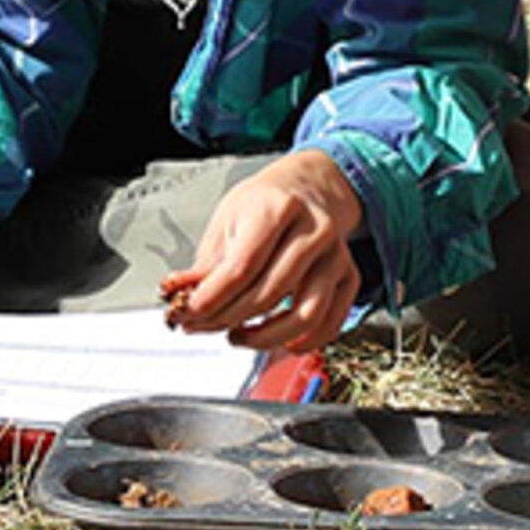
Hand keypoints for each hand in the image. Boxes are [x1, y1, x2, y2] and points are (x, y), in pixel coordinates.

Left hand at [164, 150, 364, 354]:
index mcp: (278, 207)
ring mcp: (336, 255)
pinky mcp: (349, 276)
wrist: (310, 188)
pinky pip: (329, 323)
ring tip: (237, 335)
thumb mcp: (228, 219)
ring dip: (265, 338)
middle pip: (269, 293)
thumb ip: (207, 263)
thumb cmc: (265, 204)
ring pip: (305, 315)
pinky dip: (302, 342)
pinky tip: (278, 342)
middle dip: (228, 318)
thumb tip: (180, 297)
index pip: (242, 266)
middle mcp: (314, 230)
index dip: (212, 298)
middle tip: (202, 326)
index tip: (189, 314)